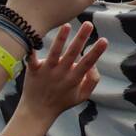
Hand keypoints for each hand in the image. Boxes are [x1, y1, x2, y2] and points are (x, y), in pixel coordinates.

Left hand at [3, 21, 107, 135]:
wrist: (37, 111)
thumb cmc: (62, 102)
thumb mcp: (82, 96)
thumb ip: (92, 81)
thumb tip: (94, 65)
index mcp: (74, 79)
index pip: (88, 63)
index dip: (96, 52)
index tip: (104, 40)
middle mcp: (61, 73)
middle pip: (73, 53)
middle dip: (81, 38)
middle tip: (89, 24)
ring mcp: (47, 71)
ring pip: (54, 53)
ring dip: (61, 39)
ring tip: (67, 26)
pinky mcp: (33, 71)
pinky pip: (31, 60)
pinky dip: (31, 52)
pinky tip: (32, 39)